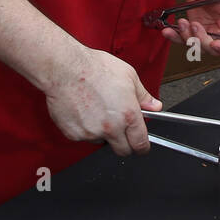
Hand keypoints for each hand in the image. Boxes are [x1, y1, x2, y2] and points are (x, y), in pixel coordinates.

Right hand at [43, 47, 160, 155]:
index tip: (141, 146)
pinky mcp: (73, 134)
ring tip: (98, 110)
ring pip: (102, 142)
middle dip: (125, 143)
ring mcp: (91, 133)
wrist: (64, 69)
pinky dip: (86, 129)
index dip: (143, 146)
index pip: (140, 143)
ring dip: (103, 134)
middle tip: (122, 129)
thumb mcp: (129, 76)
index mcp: (128, 114)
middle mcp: (111, 128)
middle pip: (123, 150)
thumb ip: (143, 96)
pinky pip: (84, 137)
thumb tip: (155, 106)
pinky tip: (84, 110)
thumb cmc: (95, 68)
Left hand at [160, 0, 219, 57]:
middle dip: (202, 39)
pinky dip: (175, 37)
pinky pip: (183, 40)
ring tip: (182, 22)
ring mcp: (207, 34)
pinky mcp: (193, 33)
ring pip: (197, 46)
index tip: (215, 43)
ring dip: (187, 37)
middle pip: (214, 48)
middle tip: (194, 25)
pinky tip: (168, 31)